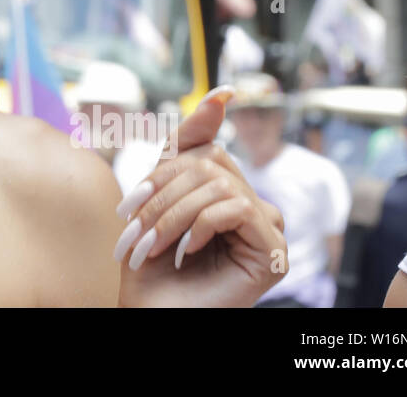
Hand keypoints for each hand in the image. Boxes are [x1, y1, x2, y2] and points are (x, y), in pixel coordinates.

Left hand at [113, 86, 286, 306]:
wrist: (152, 313)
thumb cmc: (148, 262)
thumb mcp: (156, 194)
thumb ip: (183, 147)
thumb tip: (223, 93)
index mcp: (225, 192)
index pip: (208, 146)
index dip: (197, 129)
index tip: (219, 97)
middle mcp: (252, 206)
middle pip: (209, 162)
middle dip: (160, 190)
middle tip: (133, 223)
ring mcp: (267, 230)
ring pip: (218, 184)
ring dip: (172, 213)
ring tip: (151, 244)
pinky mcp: (273, 253)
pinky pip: (236, 208)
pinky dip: (200, 226)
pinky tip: (185, 250)